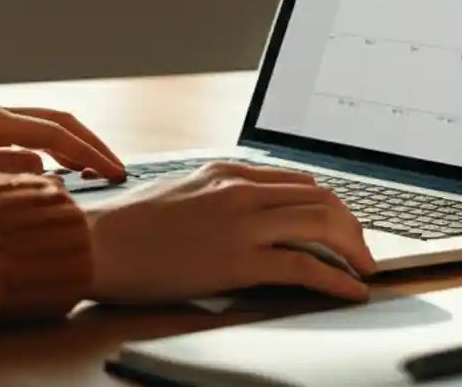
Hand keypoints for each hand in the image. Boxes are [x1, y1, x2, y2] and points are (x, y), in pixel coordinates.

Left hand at [0, 105, 125, 181]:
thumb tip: (46, 167)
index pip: (57, 135)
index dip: (90, 154)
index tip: (116, 176)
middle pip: (58, 120)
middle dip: (91, 143)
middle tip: (117, 168)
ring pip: (43, 123)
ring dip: (73, 143)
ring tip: (91, 167)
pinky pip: (25, 131)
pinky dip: (50, 144)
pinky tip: (47, 163)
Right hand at [85, 162, 374, 302]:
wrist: (96, 243)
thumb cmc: (128, 226)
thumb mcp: (180, 191)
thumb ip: (218, 194)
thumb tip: (249, 209)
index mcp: (227, 172)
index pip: (299, 181)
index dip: (330, 205)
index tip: (343, 225)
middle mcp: (241, 190)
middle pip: (321, 198)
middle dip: (352, 227)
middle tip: (363, 251)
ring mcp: (241, 223)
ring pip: (322, 224)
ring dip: (354, 249)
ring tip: (365, 270)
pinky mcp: (238, 260)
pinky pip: (304, 266)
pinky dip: (337, 279)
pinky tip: (351, 289)